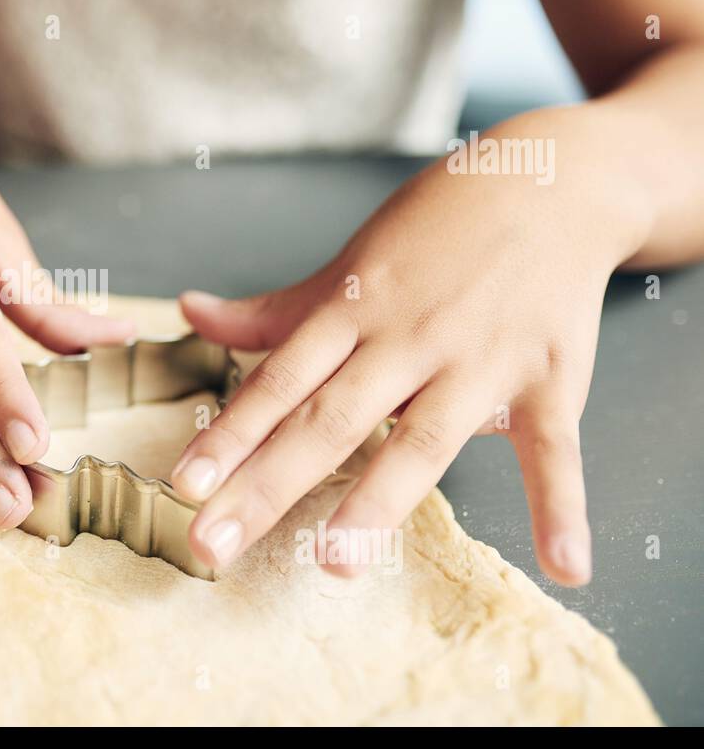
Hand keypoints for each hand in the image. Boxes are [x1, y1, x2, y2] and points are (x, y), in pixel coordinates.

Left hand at [171, 126, 649, 584]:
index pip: (279, 383)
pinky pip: (553, 450)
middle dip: (268, 485)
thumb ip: (274, 311)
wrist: (550, 182)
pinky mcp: (550, 380)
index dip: (230, 435)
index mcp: (353, 312)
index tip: (186, 486)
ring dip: (379, 501)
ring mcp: (479, 361)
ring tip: (336, 562)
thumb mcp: (349, 264)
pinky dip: (561, 507)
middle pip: (329, 421)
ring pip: (422, 439)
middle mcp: (407, 340)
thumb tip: (191, 311)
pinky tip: (563, 566)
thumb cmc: (437, 229)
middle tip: (214, 545)